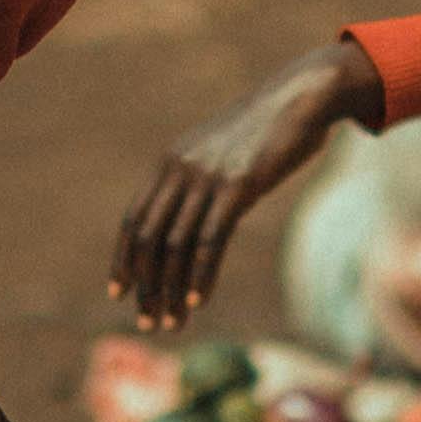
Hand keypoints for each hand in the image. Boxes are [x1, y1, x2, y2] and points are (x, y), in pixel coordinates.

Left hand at [115, 39, 378, 330]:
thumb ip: (200, 182)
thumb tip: (191, 219)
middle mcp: (179, 170)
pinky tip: (198, 301)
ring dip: (171, 290)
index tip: (119, 293)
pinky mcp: (237, 186)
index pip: (133, 220)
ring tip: (173, 322)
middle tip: (148, 322)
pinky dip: (200, 275)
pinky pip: (210, 240)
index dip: (123, 259)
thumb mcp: (221, 154)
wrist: (300, 98)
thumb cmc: (265, 132)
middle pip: (149, 239)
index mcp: (169, 163)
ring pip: (176, 245)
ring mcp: (207, 177)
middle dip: (146, 286)